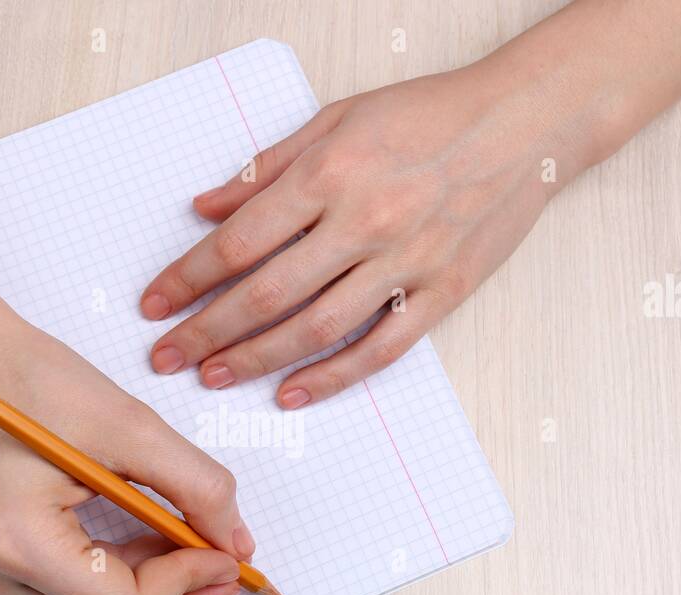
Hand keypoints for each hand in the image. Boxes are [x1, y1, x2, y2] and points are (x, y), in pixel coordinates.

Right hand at [0, 298, 256, 594]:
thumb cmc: (33, 379)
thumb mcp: (133, 425)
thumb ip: (198, 488)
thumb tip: (236, 546)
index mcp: (16, 542)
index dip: (188, 587)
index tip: (227, 554)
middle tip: (224, 573)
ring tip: (191, 554)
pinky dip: (122, 589)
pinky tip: (152, 545)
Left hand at [140, 58, 595, 406]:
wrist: (526, 123)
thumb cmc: (430, 115)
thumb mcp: (337, 119)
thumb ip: (267, 168)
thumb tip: (206, 207)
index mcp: (330, 173)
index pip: (238, 240)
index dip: (187, 277)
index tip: (154, 303)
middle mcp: (364, 221)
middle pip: (266, 293)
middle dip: (205, 330)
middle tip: (166, 357)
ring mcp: (406, 262)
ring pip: (315, 328)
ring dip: (255, 359)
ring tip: (212, 375)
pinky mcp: (442, 292)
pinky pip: (379, 349)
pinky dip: (332, 377)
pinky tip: (291, 393)